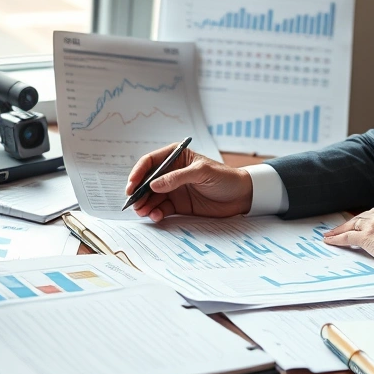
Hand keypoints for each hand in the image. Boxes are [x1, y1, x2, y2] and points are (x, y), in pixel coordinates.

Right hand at [125, 144, 251, 221]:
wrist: (241, 196)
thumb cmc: (224, 177)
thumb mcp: (202, 172)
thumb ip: (177, 178)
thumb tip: (153, 185)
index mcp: (176, 157)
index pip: (150, 162)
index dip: (138, 173)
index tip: (132, 186)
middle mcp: (171, 172)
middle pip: (147, 181)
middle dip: (138, 192)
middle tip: (134, 204)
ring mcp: (173, 189)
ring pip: (151, 197)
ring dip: (145, 204)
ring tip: (143, 212)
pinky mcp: (178, 205)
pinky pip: (161, 209)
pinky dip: (156, 213)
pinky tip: (156, 216)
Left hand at [322, 202, 373, 271]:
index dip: (371, 218)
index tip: (366, 222)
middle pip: (364, 216)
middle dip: (353, 222)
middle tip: (344, 227)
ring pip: (353, 224)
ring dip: (341, 229)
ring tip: (331, 234)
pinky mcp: (367, 236)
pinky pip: (347, 237)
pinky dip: (337, 238)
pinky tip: (330, 240)